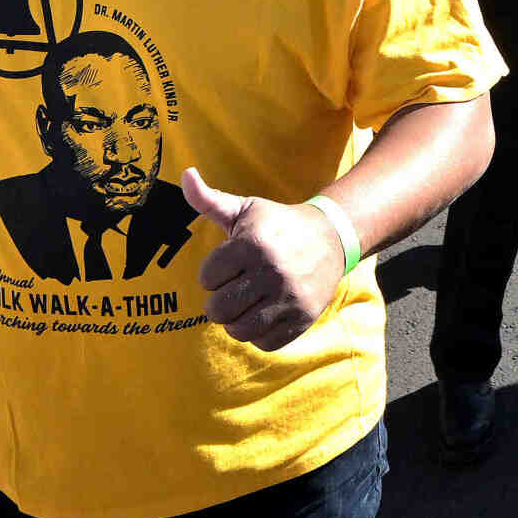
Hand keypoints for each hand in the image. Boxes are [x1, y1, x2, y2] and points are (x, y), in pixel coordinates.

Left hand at [184, 169, 348, 348]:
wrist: (332, 237)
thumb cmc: (278, 224)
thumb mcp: (245, 208)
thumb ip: (208, 199)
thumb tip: (185, 174)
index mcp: (252, 245)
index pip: (207, 278)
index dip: (212, 273)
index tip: (227, 266)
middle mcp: (271, 272)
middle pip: (218, 309)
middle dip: (219, 301)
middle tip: (231, 290)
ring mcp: (289, 298)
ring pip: (239, 330)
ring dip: (236, 320)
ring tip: (245, 304)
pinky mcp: (302, 318)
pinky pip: (265, 343)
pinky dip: (259, 334)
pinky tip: (263, 314)